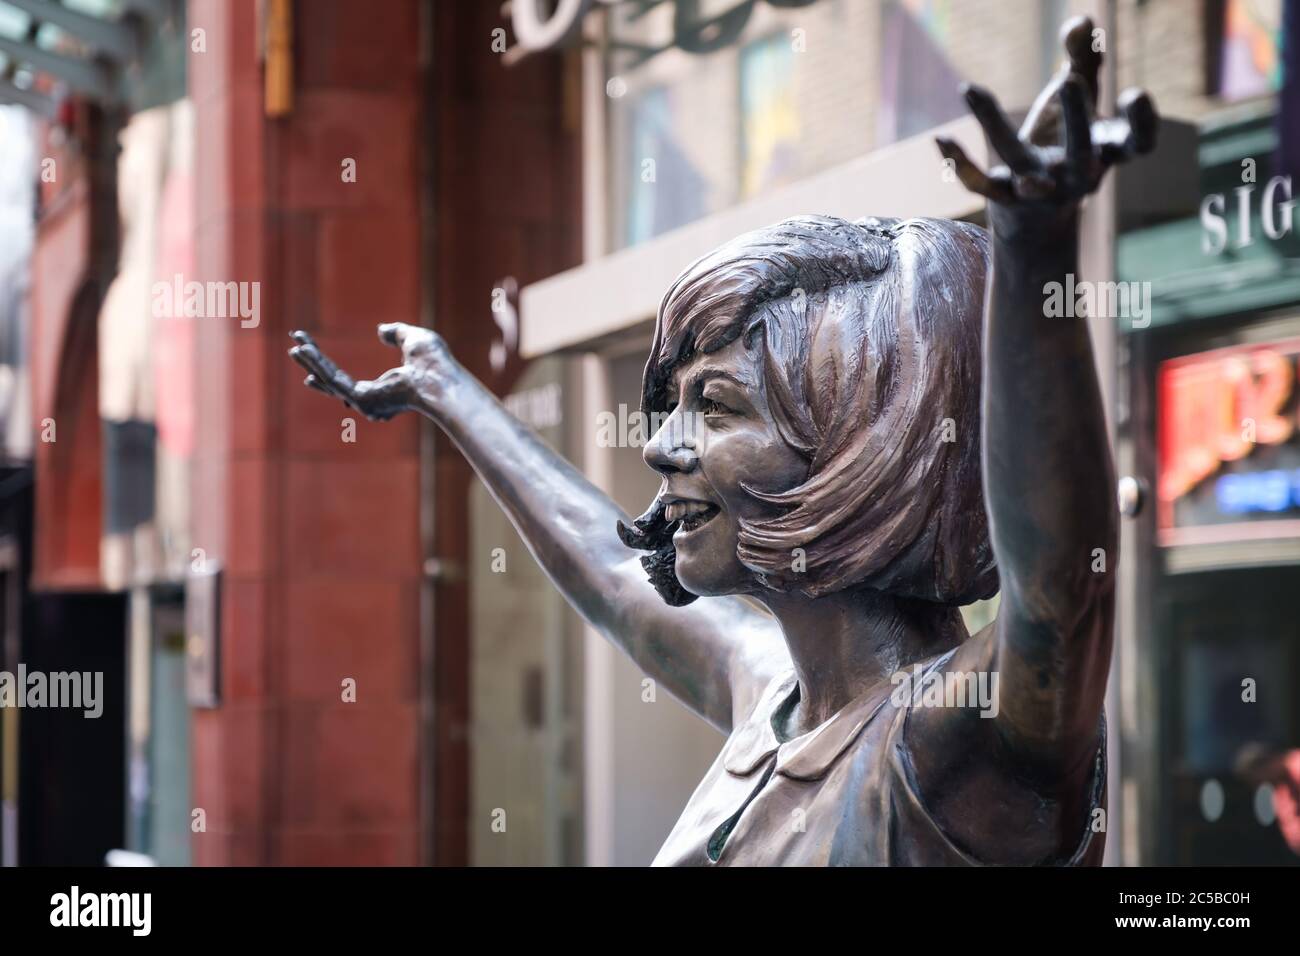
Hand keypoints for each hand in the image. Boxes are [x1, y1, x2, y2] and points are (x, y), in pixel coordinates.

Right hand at [288, 323, 453, 421]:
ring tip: (294, 346)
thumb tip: (381, 330)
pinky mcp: (361, 400)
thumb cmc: (436, 363)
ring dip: (311, 361)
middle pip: (333, 382)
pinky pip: (333, 379)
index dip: (328, 367)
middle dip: (314, 364)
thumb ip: (397, 334)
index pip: (348, 382)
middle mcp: (372, 402)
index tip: (313, 354)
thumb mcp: (414, 339)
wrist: (441, 378)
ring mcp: (365, 403)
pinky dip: (317, 362)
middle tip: (295, 349)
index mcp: (383, 392)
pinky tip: (304, 349)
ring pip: (330, 380)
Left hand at [936, 15, 1156, 228]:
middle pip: (1082, 153)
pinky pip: (980, 185)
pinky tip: (941, 139)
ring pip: (1020, 165)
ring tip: (974, 90)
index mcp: (1107, 153)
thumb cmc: (1066, 141)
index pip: (1137, 143)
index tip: (1135, 94)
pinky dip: (961, 165)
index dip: (1143, 123)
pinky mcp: (1006, 199)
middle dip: (1076, 118)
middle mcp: (1078, 177)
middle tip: (1070, 80)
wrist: (1039, 212)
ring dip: (996, 126)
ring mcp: (1041, 191)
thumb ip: (1084, 60)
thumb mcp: (1078, 100)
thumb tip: (1082, 20)